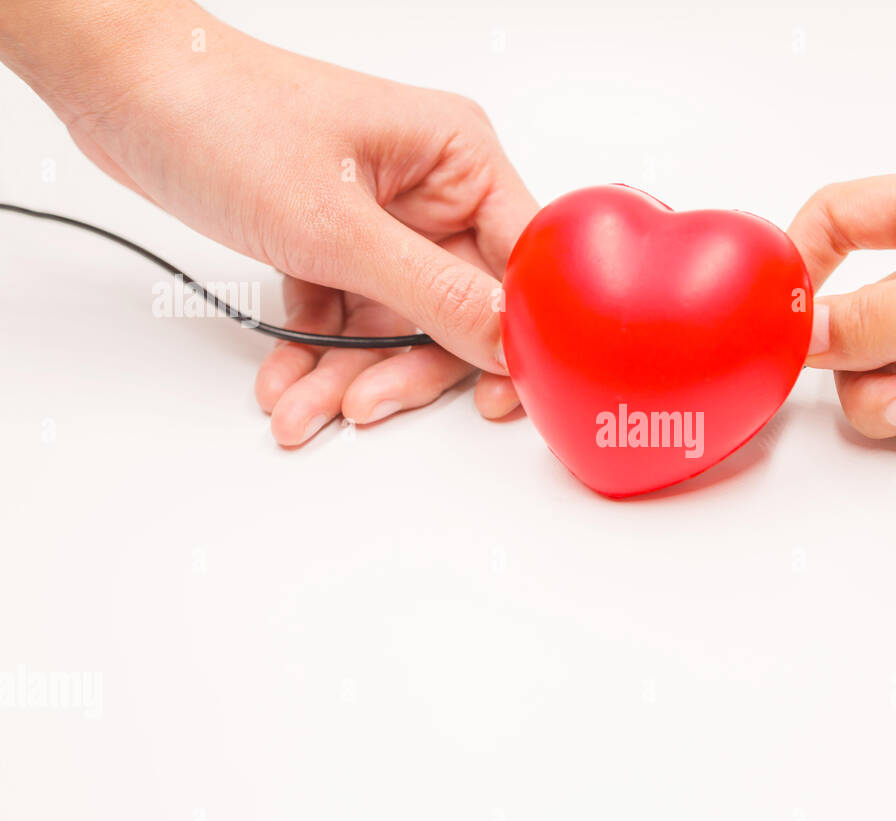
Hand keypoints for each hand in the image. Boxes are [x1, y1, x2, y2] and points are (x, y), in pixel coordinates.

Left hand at [0, 0, 531, 444]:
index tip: (501, 393)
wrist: (125, 92)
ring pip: (398, 324)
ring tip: (301, 406)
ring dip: (351, 372)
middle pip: (458, 309)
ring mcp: (384, 220)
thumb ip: (430, 292)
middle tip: (365, 403)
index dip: (519, 333)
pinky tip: (288, 379)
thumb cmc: (223, 115)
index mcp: (458, 159)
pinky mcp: (337, 241)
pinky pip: (348, 316)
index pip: (523, 262)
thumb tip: (505, 342)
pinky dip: (319, 351)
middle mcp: (431, 191)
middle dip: (405, 366)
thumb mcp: (335, 222)